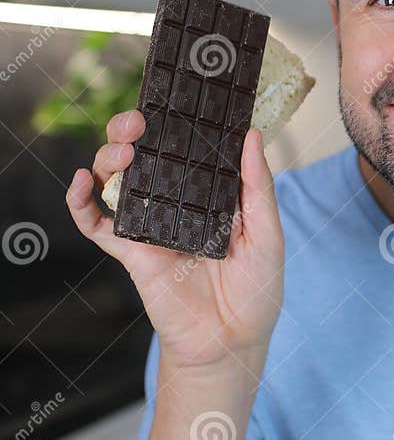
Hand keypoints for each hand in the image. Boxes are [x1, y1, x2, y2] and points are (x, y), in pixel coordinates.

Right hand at [66, 111, 284, 370]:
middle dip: (134, 131)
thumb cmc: (256, 288)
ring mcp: (151, 225)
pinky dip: (81, 202)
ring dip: (110, 158)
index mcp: (210, 194)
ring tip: (121, 150)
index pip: (187, 149)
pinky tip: (81, 182)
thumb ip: (257, 186)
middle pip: (145, 156)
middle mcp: (177, 204)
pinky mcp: (131, 251)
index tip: (174, 98)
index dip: (177, 123)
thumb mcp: (267, 231)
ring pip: (118, 180)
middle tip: (138, 120)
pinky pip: (96, 224)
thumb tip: (252, 135)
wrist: (232, 341)